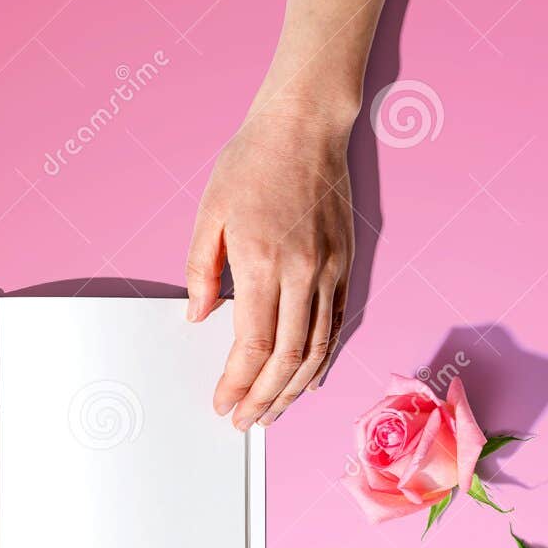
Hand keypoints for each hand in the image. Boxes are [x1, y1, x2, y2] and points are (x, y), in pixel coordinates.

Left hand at [186, 108, 354, 428]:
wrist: (305, 124)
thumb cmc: (251, 163)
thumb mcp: (209, 214)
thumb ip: (201, 271)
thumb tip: (200, 319)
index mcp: (264, 261)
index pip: (253, 345)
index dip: (238, 383)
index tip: (223, 403)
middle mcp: (304, 271)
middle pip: (287, 358)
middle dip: (264, 398)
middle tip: (245, 422)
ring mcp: (330, 269)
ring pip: (317, 348)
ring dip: (293, 389)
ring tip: (272, 412)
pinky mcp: (346, 263)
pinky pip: (336, 325)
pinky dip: (322, 359)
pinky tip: (306, 381)